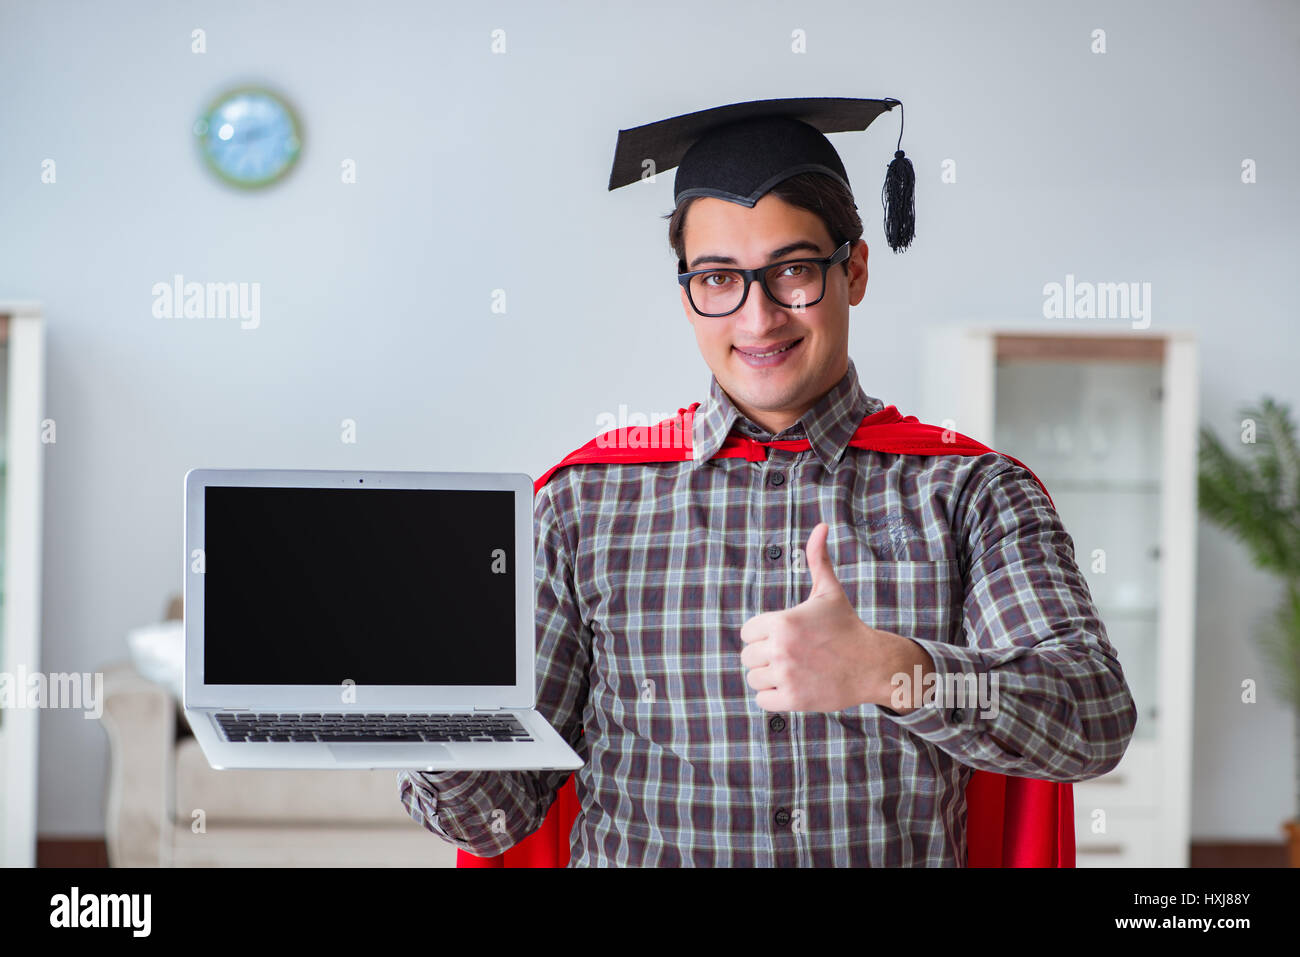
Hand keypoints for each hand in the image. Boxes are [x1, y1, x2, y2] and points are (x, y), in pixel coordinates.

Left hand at [739, 522, 930, 711]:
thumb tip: (821, 525)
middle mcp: (780, 648)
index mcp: (782, 621)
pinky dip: (774, 697)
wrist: (873, 664)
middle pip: (747, 657)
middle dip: (765, 657)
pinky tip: (794, 687)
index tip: (787, 636)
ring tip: (794, 671)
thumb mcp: (829, 591)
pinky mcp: (793, 699)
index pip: (747, 632)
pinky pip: (762, 700)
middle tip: (792, 656)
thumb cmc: (846, 626)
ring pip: (753, 679)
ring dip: (769, 678)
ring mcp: (786, 675)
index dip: (763, 635)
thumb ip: (817, 558)